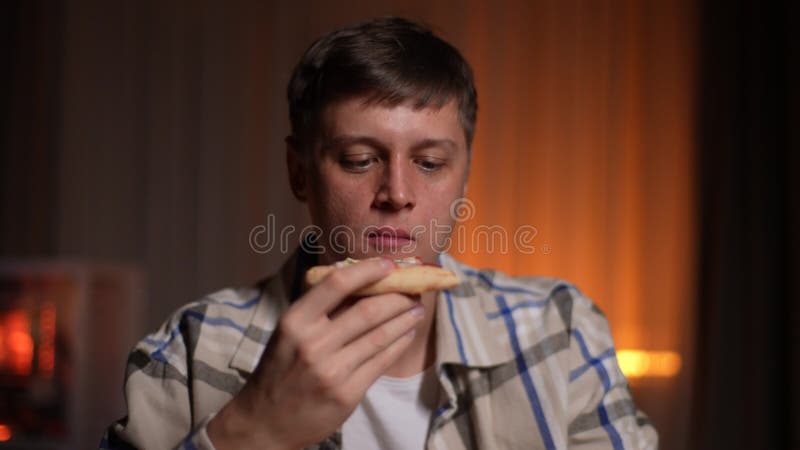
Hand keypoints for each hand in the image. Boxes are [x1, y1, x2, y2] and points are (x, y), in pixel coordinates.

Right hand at [208, 258, 423, 448]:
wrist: (266, 421)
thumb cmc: (280, 369)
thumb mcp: (289, 333)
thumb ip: (320, 310)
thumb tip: (362, 281)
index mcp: (295, 321)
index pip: (337, 284)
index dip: (367, 270)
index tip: (388, 265)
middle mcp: (313, 344)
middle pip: (368, 310)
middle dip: (398, 297)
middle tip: (413, 289)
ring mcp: (331, 371)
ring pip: (380, 336)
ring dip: (404, 319)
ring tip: (417, 309)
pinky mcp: (347, 393)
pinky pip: (381, 361)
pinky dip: (399, 344)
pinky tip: (407, 334)